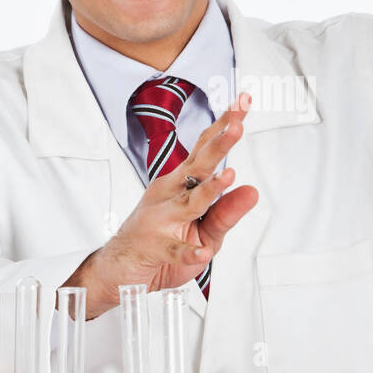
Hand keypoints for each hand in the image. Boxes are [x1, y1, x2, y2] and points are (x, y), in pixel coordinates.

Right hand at [65, 92, 259, 316]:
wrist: (120, 271)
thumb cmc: (162, 244)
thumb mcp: (204, 231)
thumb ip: (226, 212)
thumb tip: (252, 190)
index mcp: (181, 184)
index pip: (206, 149)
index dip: (224, 125)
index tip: (243, 101)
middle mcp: (170, 195)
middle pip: (198, 166)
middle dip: (219, 144)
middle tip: (238, 125)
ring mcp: (161, 221)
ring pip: (189, 203)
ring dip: (209, 190)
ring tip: (228, 177)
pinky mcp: (155, 249)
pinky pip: (175, 250)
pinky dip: (189, 251)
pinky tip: (203, 252)